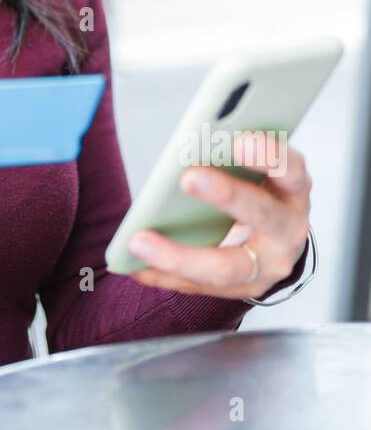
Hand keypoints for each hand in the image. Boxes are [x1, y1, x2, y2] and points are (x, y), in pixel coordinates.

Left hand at [125, 131, 310, 299]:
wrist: (281, 239)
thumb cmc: (263, 191)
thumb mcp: (261, 168)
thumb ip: (236, 154)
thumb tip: (191, 142)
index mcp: (293, 189)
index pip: (290, 170)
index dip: (269, 156)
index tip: (240, 140)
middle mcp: (288, 228)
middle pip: (262, 214)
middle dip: (225, 195)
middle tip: (189, 178)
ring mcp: (268, 264)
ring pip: (227, 267)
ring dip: (179, 256)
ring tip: (139, 242)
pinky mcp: (243, 288)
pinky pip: (200, 286)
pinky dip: (164, 275)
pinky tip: (135, 265)